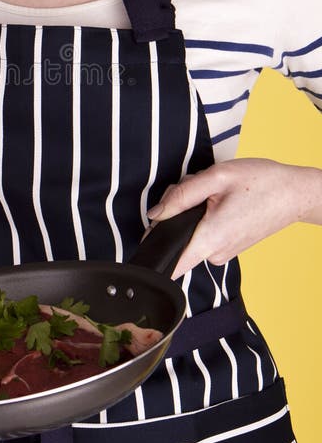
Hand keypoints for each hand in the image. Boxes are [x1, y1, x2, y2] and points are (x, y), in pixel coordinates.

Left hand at [147, 158, 321, 278]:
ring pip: (190, 235)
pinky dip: (204, 217)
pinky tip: (220, 201)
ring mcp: (223, 252)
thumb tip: (155, 214)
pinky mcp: (228, 247)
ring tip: (214, 194)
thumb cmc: (261, 182)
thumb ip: (181, 196)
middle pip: (176, 240)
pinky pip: (203, 235)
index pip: (171, 265)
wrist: (294, 193)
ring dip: (191, 213)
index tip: (148, 238)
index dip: (153, 251)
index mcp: (210, 239)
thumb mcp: (216, 178)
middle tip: (196, 190)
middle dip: (175, 214)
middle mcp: (215, 253)